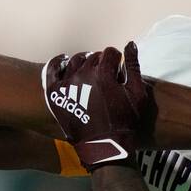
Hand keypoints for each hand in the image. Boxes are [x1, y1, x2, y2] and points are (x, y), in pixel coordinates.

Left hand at [42, 42, 153, 169]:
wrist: (105, 146)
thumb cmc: (125, 121)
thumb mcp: (137, 94)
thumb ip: (133, 66)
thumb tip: (130, 44)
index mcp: (104, 73)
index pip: (110, 53)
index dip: (116, 60)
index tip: (117, 68)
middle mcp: (83, 74)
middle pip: (93, 57)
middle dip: (101, 63)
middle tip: (104, 74)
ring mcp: (67, 84)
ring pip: (75, 61)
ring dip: (83, 63)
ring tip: (88, 72)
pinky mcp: (55, 94)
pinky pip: (53, 70)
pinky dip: (58, 63)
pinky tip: (64, 63)